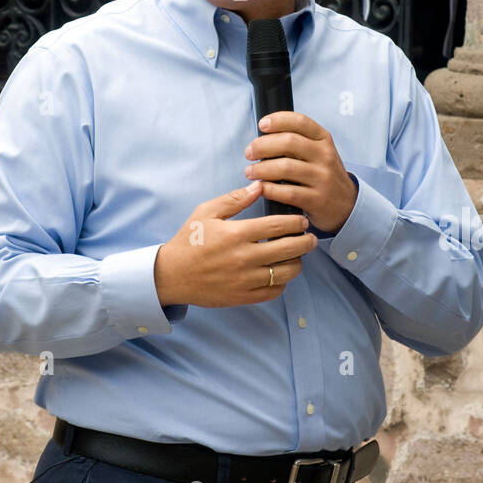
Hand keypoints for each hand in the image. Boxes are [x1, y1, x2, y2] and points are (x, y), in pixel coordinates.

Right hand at [153, 181, 316, 308]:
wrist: (172, 274)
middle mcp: (244, 257)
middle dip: (305, 241)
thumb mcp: (207, 212)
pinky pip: (273, 291)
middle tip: (311, 237)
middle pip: (288, 249)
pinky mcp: (243, 296)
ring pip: (285, 272)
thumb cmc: (189, 240)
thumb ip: (235, 199)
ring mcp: (245, 279)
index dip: (295, 222)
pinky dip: (282, 282)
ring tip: (298, 255)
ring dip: (297, 262)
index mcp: (236, 234)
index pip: (277, 225)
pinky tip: (281, 272)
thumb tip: (259, 185)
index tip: (302, 220)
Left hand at [243, 111, 356, 234]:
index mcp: (323, 139)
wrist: (347, 204)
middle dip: (262, 145)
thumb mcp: (318, 152)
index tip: (261, 125)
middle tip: (249, 152)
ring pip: (285, 167)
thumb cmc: (323, 174)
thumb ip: (296, 141)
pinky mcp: (317, 200)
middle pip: (289, 142)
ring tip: (250, 172)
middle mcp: (325, 156)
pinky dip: (269, 189)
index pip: (300, 121)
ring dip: (261, 169)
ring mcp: (322, 178)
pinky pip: (287, 192)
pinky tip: (261, 188)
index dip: (278, 120)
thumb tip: (262, 137)